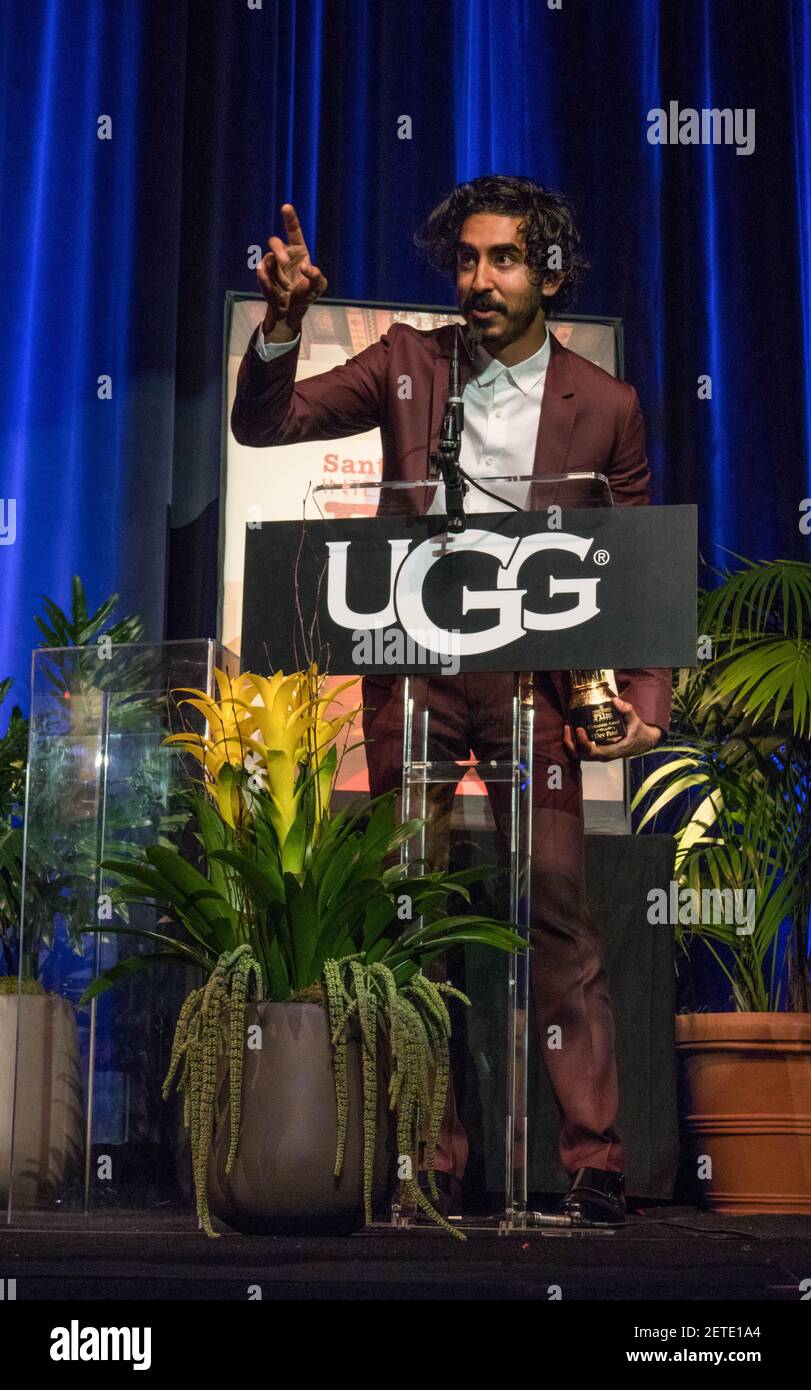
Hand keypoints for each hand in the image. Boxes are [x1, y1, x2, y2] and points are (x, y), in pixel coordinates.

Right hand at [257, 203, 327, 331]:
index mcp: (299, 251)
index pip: (293, 231)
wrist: (292, 310)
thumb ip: (317, 276)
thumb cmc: (307, 293)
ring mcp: (272, 266)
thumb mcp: (320, 286)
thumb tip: (304, 268)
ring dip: (274, 272)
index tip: (286, 207)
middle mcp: (284, 255)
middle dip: (278, 250)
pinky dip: (268, 283)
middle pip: (275, 243)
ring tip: (284, 287)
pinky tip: (276, 291)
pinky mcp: (264, 277)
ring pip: (267, 260)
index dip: (290, 219)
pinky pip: (262, 275)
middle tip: (284, 262)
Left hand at [563, 695, 662, 761]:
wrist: (644, 742)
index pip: (592, 752)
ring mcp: (599, 754)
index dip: (583, 742)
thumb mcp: (635, 721)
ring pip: (579, 754)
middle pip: (581, 755)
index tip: (579, 728)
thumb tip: (615, 700)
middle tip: (568, 727)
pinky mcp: (598, 751)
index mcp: (612, 751)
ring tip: (568, 727)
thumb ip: (626, 710)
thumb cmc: (639, 732)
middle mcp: (603, 755)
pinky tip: (573, 728)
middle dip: (571, 743)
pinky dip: (575, 742)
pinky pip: (582, 750)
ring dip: (570, 743)